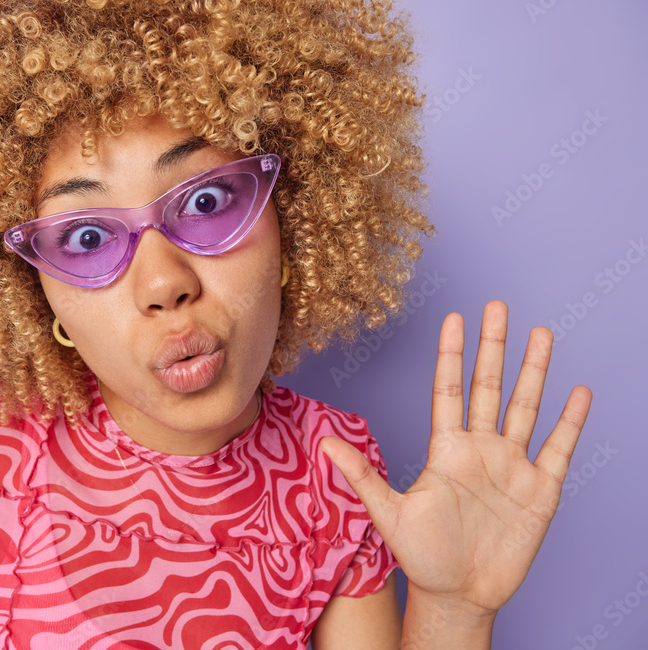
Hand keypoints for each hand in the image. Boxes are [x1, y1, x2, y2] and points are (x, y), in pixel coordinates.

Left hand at [319, 300, 591, 615]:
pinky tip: (579, 392)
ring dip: (534, 371)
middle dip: (494, 347)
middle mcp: (480, 449)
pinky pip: (558, 448)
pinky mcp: (540, 490)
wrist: (459, 594)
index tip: (454, 318)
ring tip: (541, 333)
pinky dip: (570, 421)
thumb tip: (323, 443)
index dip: (452, 355)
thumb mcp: (388, 514)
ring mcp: (512, 466)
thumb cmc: (421, 555)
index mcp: (446, 449)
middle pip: (490, 387)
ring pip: (526, 407)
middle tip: (496, 306)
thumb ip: (361, 475)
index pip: (450, 390)